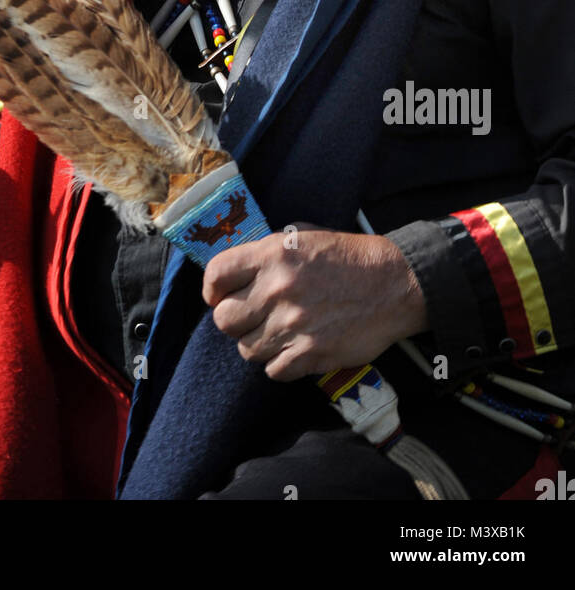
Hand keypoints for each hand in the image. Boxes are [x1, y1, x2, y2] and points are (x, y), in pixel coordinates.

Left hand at [202, 224, 427, 380]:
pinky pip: (273, 371)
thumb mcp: (303, 235)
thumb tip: (237, 269)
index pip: (216, 274)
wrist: (394, 284)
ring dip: (257, 343)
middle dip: (234, 319)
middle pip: (224, 320)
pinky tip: (293, 349)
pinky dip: (279, 364)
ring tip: (276, 332)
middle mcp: (277, 290)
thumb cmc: (348, 256)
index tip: (219, 295)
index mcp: (273, 255)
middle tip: (250, 316)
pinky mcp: (311, 354)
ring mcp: (293, 325)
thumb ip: (267, 250)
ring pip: (246, 349)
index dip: (212, 288)